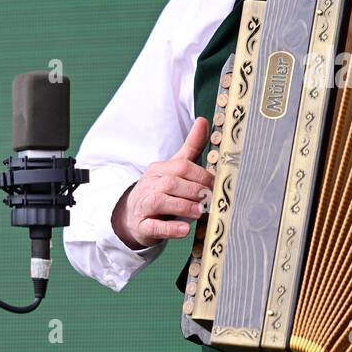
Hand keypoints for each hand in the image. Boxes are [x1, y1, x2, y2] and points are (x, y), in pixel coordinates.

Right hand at [111, 118, 214, 250]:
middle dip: (194, 191)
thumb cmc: (161, 189)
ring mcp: (144, 205)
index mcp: (160, 169)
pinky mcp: (142, 225)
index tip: (217, 184)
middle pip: (172, 183)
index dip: (201, 175)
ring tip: (200, 212)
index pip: (182, 167)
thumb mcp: (175, 167)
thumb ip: (191, 147)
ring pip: (161, 202)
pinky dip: (169, 229)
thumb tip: (203, 120)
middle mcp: (150, 184)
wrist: (134, 215)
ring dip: (184, 207)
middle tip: (211, 199)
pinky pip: (153, 226)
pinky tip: (184, 230)